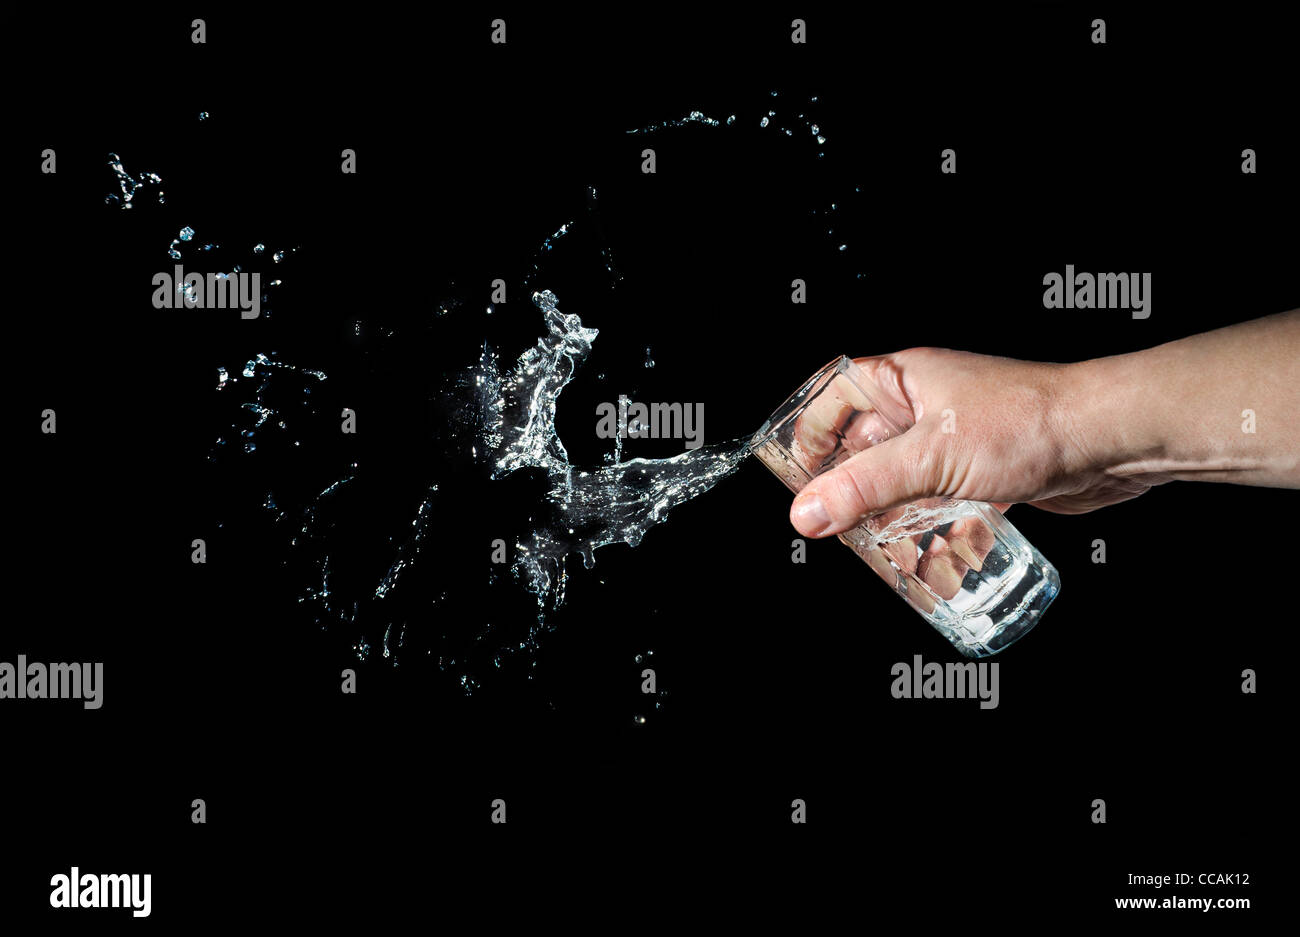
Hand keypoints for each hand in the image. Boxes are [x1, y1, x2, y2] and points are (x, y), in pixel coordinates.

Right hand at [788, 347, 1155, 541]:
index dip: (809, 433)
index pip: (835, 395)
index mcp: (906, 379)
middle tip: (837, 523)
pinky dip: (930, 526)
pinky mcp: (983, 471)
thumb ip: (864, 487)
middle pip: (865, 445)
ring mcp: (956, 439)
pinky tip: (931, 553)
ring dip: (890, 514)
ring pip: (903, 478)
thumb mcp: (931, 457)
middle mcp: (927, 405)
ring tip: (881, 546)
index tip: (795, 477)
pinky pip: (939, 500)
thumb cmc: (1029, 423)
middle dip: (850, 487)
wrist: (1110, 440)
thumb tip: (807, 512)